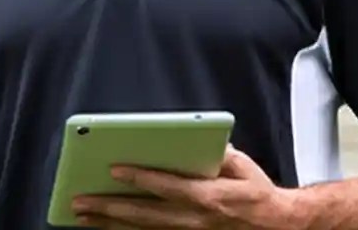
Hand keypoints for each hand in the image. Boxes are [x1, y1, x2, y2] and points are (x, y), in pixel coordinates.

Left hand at [71, 146, 301, 228]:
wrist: (277, 227)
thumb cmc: (257, 193)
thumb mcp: (241, 166)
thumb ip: (216, 153)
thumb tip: (189, 138)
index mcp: (209, 197)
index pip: (168, 187)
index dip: (141, 178)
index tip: (114, 169)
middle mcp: (195, 220)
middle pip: (145, 215)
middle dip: (110, 208)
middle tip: (80, 201)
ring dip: (109, 224)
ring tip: (82, 216)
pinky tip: (105, 228)